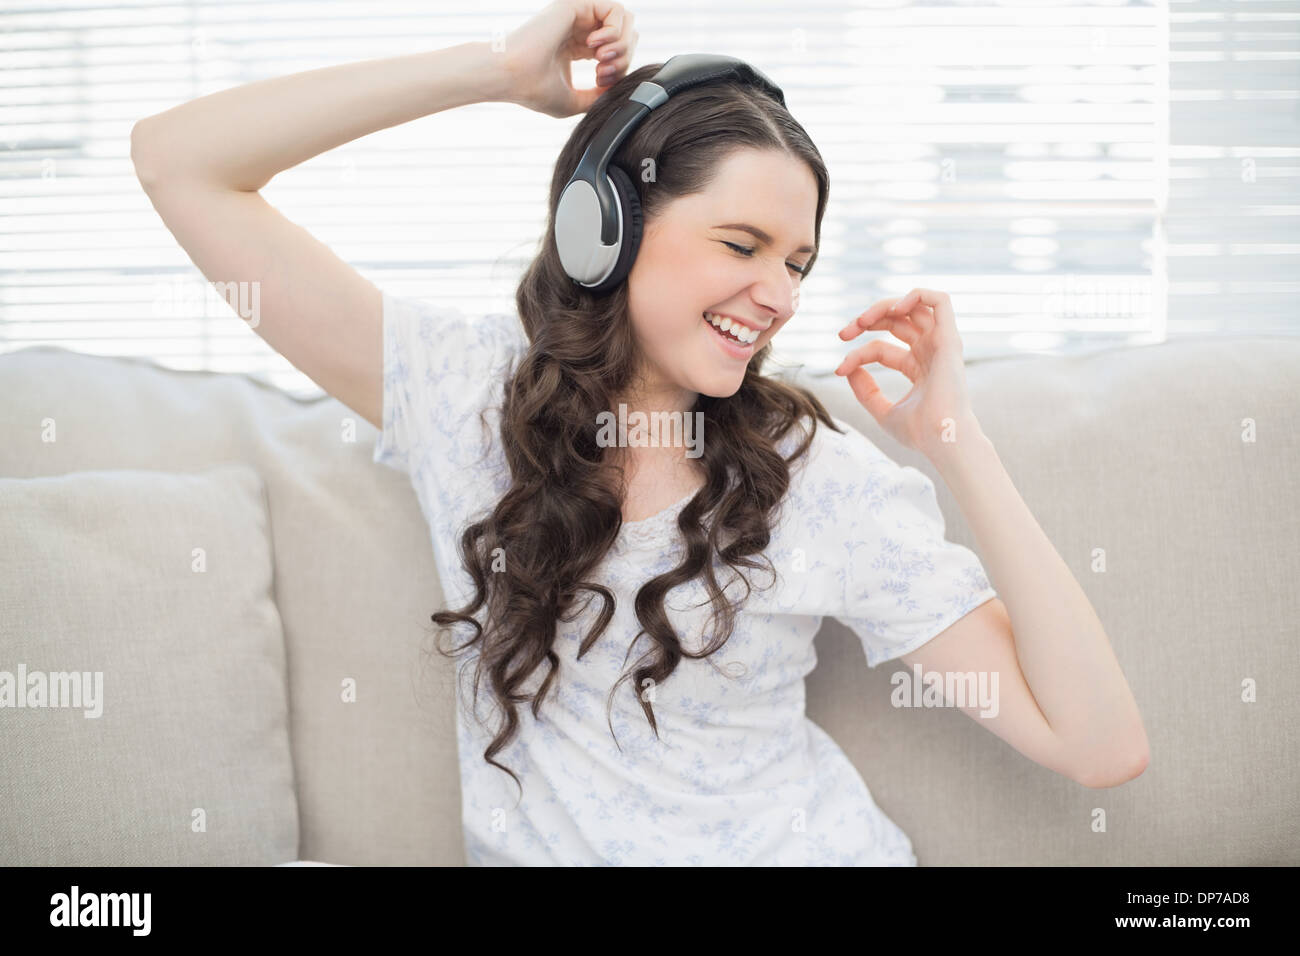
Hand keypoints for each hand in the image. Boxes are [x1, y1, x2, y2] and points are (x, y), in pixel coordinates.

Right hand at [502, 0, 638, 117]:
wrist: (512, 76)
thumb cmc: (533, 90)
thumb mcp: (575, 100)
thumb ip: (599, 95)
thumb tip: (620, 91)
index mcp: (579, 47)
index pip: (617, 52)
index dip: (619, 69)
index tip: (600, 82)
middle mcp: (580, 29)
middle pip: (626, 34)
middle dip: (624, 57)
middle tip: (604, 73)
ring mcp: (579, 15)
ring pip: (625, 21)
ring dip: (622, 44)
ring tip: (601, 59)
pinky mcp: (577, 5)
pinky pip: (616, 10)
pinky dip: (615, 32)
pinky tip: (595, 47)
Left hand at [832, 288, 978, 458]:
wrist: (942, 439)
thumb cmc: (919, 432)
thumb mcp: (882, 411)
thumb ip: (865, 391)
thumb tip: (847, 369)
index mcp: (917, 367)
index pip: (881, 349)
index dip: (857, 355)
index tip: (839, 369)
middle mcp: (930, 351)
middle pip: (896, 320)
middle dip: (866, 320)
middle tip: (843, 334)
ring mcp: (941, 344)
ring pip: (914, 306)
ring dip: (884, 306)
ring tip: (862, 321)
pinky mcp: (950, 339)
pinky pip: (940, 300)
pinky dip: (916, 295)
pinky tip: (894, 310)